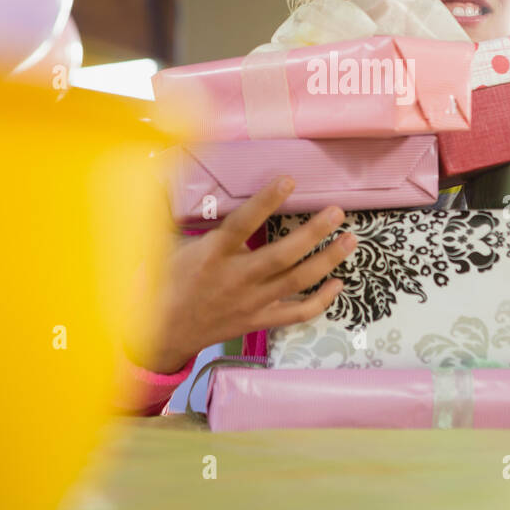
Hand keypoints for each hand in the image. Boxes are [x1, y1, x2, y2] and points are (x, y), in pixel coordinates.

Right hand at [125, 176, 356, 373]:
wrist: (159, 332)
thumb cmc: (164, 282)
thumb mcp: (168, 245)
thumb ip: (183, 216)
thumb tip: (170, 177)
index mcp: (212, 254)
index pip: (243, 223)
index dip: (266, 202)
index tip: (289, 180)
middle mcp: (236, 278)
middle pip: (283, 256)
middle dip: (314, 232)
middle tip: (337, 212)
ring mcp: (251, 302)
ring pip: (297, 282)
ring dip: (327, 260)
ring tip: (350, 240)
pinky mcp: (258, 321)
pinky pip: (296, 313)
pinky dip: (321, 301)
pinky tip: (338, 284)